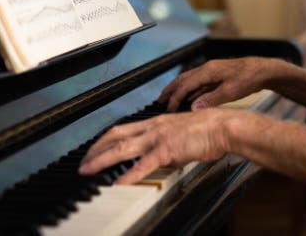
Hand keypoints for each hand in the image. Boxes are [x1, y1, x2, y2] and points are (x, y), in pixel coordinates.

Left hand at [78, 108, 232, 184]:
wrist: (222, 126)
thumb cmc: (208, 130)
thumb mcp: (180, 133)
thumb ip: (166, 144)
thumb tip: (158, 158)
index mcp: (156, 122)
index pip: (123, 129)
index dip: (105, 140)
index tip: (95, 149)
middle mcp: (153, 127)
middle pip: (115, 136)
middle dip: (95, 150)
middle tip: (83, 163)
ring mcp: (158, 137)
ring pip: (122, 148)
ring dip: (102, 160)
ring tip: (88, 171)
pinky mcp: (167, 149)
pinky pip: (143, 164)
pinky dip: (129, 174)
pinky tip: (118, 183)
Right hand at [159, 57, 277, 110]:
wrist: (264, 70)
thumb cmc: (249, 78)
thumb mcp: (230, 91)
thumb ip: (211, 99)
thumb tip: (193, 107)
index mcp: (208, 71)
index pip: (185, 84)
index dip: (175, 97)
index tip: (168, 108)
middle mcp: (207, 69)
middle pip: (183, 79)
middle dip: (170, 90)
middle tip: (159, 101)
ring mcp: (212, 72)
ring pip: (190, 81)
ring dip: (179, 91)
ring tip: (170, 101)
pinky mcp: (218, 77)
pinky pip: (199, 84)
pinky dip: (191, 92)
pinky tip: (189, 100)